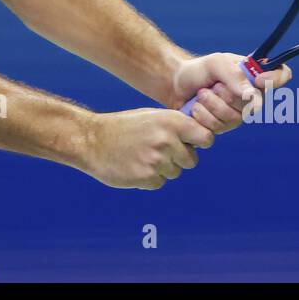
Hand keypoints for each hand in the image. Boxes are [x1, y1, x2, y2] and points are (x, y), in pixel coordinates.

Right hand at [80, 108, 213, 189]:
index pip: (206, 138)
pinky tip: (134, 165)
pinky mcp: (147, 177)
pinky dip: (149, 178)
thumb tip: (200, 138)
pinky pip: (159, 182)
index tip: (191, 144)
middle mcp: (167, 140)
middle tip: (158, 151)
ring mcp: (157, 159)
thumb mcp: (152, 117)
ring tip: (141, 156)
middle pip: (191, 160)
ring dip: (162, 168)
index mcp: (171, 121)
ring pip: (175, 172)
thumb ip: (176, 126)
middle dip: (179, 159)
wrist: (93, 141)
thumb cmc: (124, 127)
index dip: (199, 143)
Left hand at [170, 52, 292, 133]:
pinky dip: (202, 116)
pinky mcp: (221, 129)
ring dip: (211, 104)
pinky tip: (196, 108)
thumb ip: (234, 76)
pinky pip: (217, 129)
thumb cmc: (198, 71)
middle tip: (213, 85)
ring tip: (201, 94)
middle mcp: (250, 98)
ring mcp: (237, 116)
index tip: (258, 80)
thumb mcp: (216, 64)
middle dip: (226, 94)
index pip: (281, 74)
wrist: (174, 84)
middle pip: (254, 105)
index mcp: (254, 77)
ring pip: (233, 119)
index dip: (276, 78)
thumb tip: (252, 95)